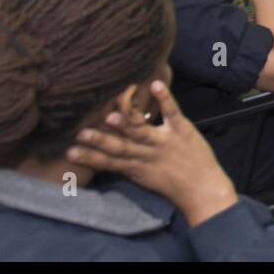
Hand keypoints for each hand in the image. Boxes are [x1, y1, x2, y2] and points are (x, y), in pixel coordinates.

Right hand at [66, 80, 236, 227]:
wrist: (202, 188)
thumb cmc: (172, 183)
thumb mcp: (145, 178)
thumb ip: (127, 164)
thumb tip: (106, 153)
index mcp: (136, 167)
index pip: (110, 162)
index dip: (90, 157)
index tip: (70, 151)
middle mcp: (148, 153)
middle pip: (121, 146)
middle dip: (100, 140)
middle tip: (81, 133)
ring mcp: (164, 140)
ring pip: (141, 130)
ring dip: (126, 121)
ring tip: (111, 115)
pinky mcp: (182, 129)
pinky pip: (172, 112)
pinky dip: (164, 98)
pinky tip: (155, 85)